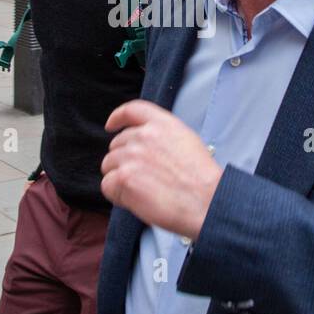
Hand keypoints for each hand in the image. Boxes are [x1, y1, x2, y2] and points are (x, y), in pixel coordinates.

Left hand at [101, 100, 222, 240]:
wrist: (206, 202)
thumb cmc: (202, 180)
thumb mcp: (187, 142)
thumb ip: (162, 136)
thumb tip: (145, 145)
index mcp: (162, 124)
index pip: (131, 110)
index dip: (117, 118)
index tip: (111, 126)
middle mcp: (144, 136)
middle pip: (116, 144)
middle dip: (124, 161)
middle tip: (143, 178)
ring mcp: (131, 156)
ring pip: (109, 165)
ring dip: (120, 179)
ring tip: (143, 191)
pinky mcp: (124, 178)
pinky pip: (107, 186)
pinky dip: (117, 195)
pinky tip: (136, 201)